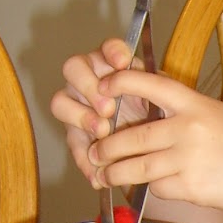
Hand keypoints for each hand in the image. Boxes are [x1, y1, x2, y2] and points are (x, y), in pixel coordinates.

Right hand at [51, 39, 149, 190]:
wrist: (158, 150)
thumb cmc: (159, 118)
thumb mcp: (161, 103)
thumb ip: (151, 89)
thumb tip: (138, 82)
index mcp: (114, 66)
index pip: (107, 49)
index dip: (112, 51)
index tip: (123, 62)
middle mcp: (90, 80)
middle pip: (73, 68)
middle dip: (89, 86)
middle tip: (108, 107)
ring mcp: (78, 106)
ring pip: (60, 101)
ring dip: (80, 116)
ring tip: (102, 131)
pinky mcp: (76, 134)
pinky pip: (72, 144)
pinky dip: (85, 159)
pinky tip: (97, 173)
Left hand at [72, 66, 222, 213]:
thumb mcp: (218, 115)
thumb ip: (184, 113)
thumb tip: (145, 113)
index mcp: (195, 103)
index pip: (148, 83)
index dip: (119, 83)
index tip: (102, 88)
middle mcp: (189, 128)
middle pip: (133, 135)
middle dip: (106, 146)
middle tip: (94, 151)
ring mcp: (189, 158)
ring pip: (137, 166)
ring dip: (115, 172)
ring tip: (104, 174)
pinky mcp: (191, 187)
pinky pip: (157, 187)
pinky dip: (152, 188)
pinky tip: (154, 187)